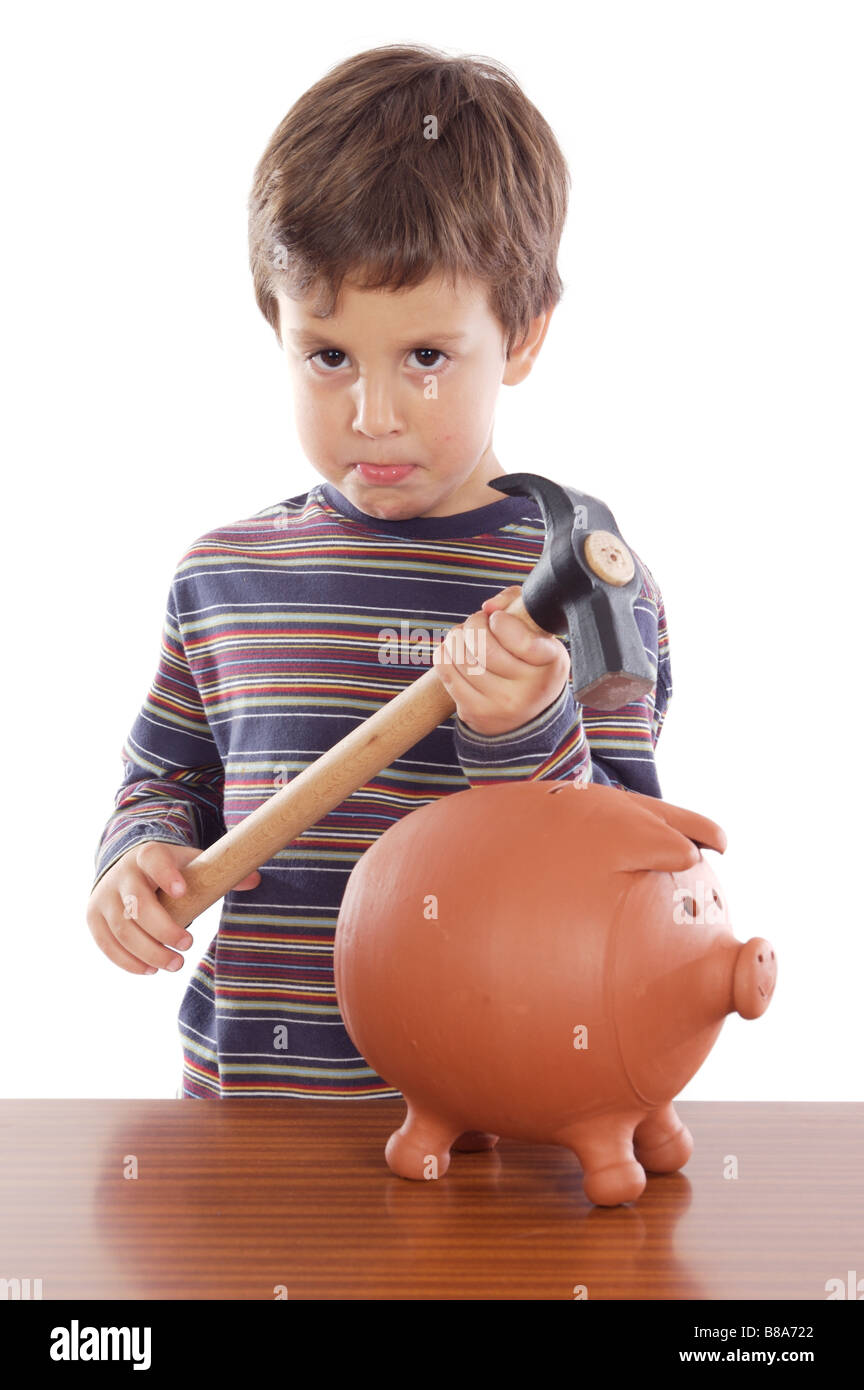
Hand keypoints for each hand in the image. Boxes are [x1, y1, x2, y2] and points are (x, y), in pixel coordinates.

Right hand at [86, 840, 260, 975]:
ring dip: (149, 952)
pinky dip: (128, 962)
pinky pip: (107, 945)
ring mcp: (104, 896)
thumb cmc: (169, 870)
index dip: (166, 875)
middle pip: (138, 906)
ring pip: (122, 930)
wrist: (126, 869)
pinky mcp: (93, 917)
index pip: (154, 860)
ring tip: (174, 965)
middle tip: (188, 946)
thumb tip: (256, 880)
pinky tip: (149, 970)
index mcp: (148, 854)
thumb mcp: (191, 863)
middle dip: (163, 930)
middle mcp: (121, 874)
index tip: (183, 892)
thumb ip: (220, 872)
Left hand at [432, 584, 570, 736]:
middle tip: (478, 623)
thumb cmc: (531, 662)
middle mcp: (528, 689)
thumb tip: (489, 607)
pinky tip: (456, 652)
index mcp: (550, 664)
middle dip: (474, 623)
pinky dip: (446, 653)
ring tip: (466, 637)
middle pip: (484, 646)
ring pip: (461, 656)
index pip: (521, 640)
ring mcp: (499, 704)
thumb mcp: (539, 632)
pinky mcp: (474, 712)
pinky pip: (446, 671)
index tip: (497, 619)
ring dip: (457, 637)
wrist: (527, 714)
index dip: (501, 621)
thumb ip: (518, 603)